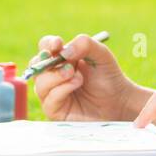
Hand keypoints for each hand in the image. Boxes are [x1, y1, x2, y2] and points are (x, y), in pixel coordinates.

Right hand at [31, 33, 152, 121]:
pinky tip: (76, 85)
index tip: (58, 44)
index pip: (45, 47)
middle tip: (69, 65)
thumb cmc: (108, 76)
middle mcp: (53, 75)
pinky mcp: (55, 111)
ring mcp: (52, 93)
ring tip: (78, 77)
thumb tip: (64, 51)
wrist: (119, 100)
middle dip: (49, 62)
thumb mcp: (101, 54)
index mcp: (61, 59)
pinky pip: (49, 100)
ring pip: (40, 83)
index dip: (48, 44)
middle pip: (36, 65)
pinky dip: (61, 91)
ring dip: (58, 77)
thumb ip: (85, 44)